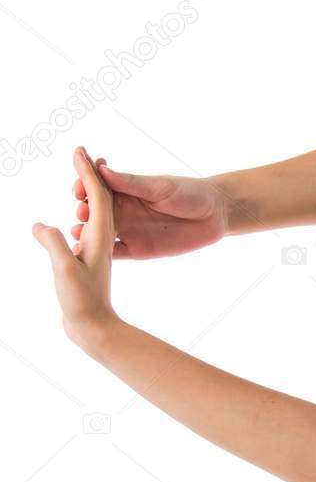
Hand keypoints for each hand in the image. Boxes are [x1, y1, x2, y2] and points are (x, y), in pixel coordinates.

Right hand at [36, 147, 120, 344]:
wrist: (98, 331)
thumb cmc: (84, 302)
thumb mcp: (67, 270)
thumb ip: (56, 245)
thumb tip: (42, 225)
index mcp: (105, 234)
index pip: (100, 194)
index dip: (90, 171)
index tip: (80, 150)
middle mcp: (107, 238)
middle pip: (101, 200)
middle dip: (89, 178)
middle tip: (78, 157)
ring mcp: (103, 249)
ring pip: (97, 217)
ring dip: (88, 200)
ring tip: (77, 185)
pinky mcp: (97, 263)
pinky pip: (92, 236)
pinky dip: (85, 224)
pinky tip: (75, 226)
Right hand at [70, 156, 228, 258]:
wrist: (216, 215)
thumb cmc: (190, 193)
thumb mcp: (161, 187)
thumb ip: (132, 182)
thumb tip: (101, 169)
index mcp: (126, 191)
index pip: (97, 187)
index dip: (84, 185)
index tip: (79, 186)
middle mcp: (123, 211)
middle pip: (93, 211)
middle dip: (83, 210)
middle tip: (82, 211)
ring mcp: (128, 231)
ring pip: (98, 233)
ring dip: (85, 232)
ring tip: (78, 231)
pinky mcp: (137, 250)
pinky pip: (114, 253)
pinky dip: (99, 253)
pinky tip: (87, 252)